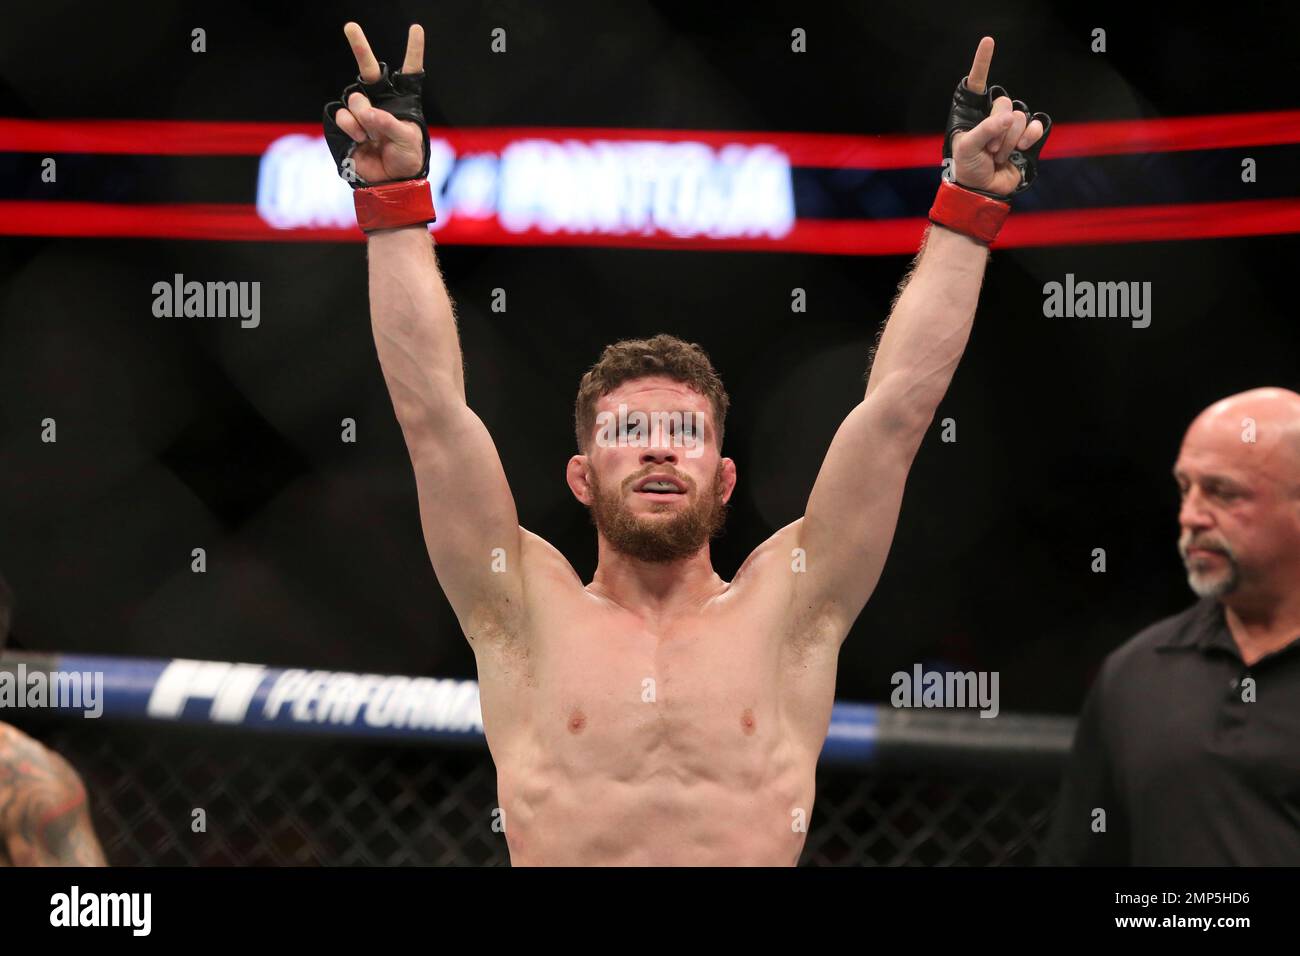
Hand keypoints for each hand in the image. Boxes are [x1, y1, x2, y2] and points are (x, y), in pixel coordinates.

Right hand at [330, 22, 426, 182]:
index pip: (410, 70)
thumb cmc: (407, 158)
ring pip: (354, 98)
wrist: (390, 181)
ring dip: (362, 116)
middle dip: (359, 46)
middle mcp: (380, 100)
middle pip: (369, 68)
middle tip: (350, 27)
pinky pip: (343, 115)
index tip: (416, 28)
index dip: (413, 50)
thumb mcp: (407, 141)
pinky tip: (361, 138)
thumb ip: (389, 124)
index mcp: (402, 100)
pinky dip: (351, 126)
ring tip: (371, 135)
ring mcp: (362, 110)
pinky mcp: (347, 123)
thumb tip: (367, 113)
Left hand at [949, 37, 1045, 195]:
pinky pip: (1034, 125)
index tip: (988, 41)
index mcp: (974, 113)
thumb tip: (1008, 117)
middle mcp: (993, 115)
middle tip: (988, 150)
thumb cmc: (967, 167)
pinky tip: (1020, 149)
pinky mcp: (1025, 138)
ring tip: (997, 155)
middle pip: (1005, 103)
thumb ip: (985, 129)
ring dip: (1008, 141)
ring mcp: (1010, 127)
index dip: (983, 61)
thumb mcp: (967, 147)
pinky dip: (1028, 137)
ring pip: (1019, 117)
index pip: (978, 83)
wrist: (982, 190)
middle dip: (996, 129)